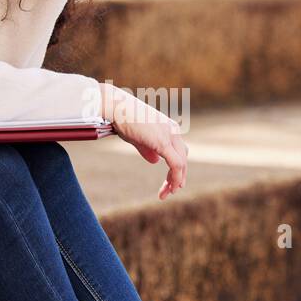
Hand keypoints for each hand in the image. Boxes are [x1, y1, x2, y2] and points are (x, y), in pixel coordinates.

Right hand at [102, 84, 187, 200]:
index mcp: (169, 128)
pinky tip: (172, 188)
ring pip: (181, 164)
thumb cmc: (124, 119)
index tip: (169, 184)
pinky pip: (176, 164)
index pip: (179, 152)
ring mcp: (170, 135)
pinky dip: (176, 178)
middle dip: (178, 177)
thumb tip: (156, 162)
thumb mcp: (139, 137)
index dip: (177, 170)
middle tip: (169, 192)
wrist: (116, 107)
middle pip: (183, 159)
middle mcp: (174, 130)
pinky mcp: (163, 142)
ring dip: (176, 181)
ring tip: (168, 193)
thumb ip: (148, 149)